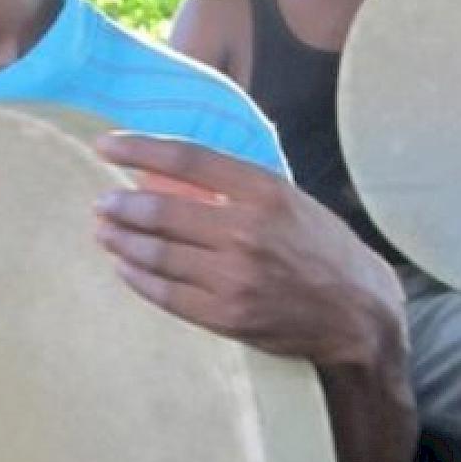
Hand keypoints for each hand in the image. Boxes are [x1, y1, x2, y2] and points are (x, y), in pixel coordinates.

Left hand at [92, 133, 408, 369]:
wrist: (358, 315)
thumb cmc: (322, 249)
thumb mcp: (290, 201)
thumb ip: (238, 186)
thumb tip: (174, 174)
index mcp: (265, 192)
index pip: (187, 161)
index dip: (140, 150)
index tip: (107, 144)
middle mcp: (247, 232)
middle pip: (162, 211)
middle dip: (121, 205)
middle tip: (102, 202)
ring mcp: (235, 277)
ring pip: (157, 254)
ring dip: (122, 241)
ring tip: (105, 231)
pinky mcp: (227, 316)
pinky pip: (166, 294)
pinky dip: (138, 277)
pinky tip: (125, 266)